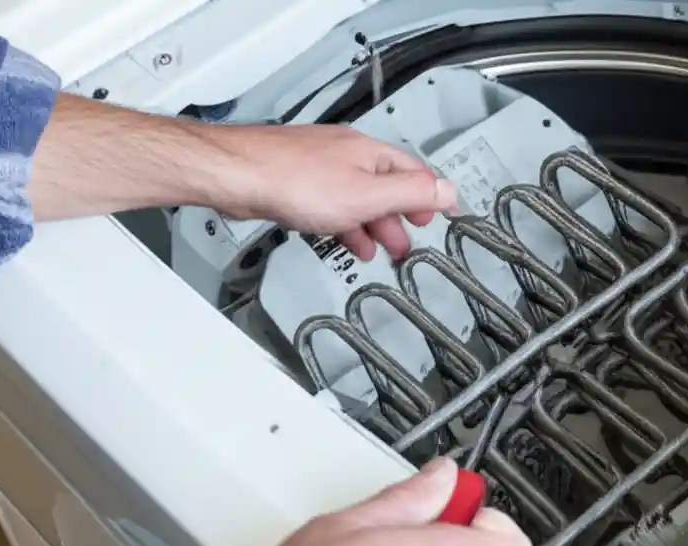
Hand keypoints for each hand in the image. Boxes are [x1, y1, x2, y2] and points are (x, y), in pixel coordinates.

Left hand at [216, 124, 458, 260]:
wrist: (238, 175)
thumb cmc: (295, 180)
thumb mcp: (367, 195)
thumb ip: (410, 194)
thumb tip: (448, 191)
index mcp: (370, 153)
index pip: (414, 173)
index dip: (430, 197)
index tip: (441, 216)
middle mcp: (347, 154)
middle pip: (386, 186)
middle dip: (399, 218)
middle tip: (407, 243)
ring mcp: (321, 166)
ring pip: (358, 198)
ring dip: (372, 225)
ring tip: (379, 250)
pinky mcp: (298, 181)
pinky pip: (332, 204)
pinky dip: (344, 223)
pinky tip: (343, 238)